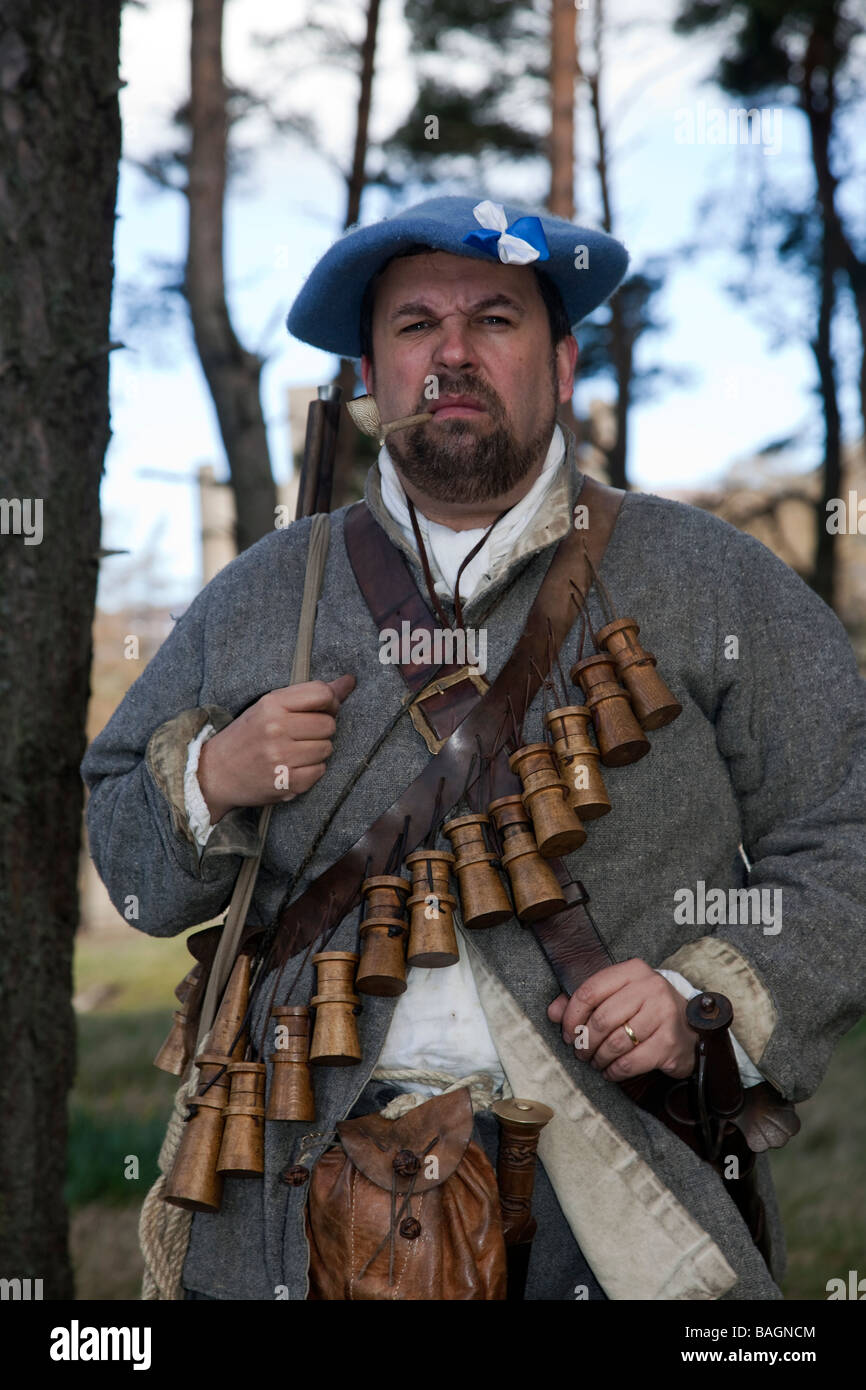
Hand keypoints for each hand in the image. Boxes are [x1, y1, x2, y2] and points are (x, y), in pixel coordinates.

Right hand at [197, 674, 355, 822]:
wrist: (215, 773)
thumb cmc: (247, 735)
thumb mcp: (270, 707)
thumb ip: (310, 694)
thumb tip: (350, 681)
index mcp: (272, 704)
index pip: (322, 693)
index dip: (330, 702)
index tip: (321, 710)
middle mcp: (276, 728)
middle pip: (329, 724)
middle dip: (322, 729)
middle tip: (303, 734)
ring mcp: (281, 757)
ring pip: (327, 748)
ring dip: (317, 751)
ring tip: (295, 751)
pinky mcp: (286, 783)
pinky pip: (320, 771)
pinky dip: (311, 770)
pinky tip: (293, 767)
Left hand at [546, 959, 696, 1081]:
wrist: (691, 1027)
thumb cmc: (646, 1010)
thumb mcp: (618, 996)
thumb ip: (584, 1001)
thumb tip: (552, 1012)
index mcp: (633, 970)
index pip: (590, 991)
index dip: (571, 1016)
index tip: (566, 1032)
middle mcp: (651, 987)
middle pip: (602, 1019)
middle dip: (585, 1041)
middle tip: (580, 1052)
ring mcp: (663, 1014)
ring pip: (615, 1042)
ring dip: (599, 1058)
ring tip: (595, 1061)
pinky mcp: (670, 1042)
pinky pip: (631, 1062)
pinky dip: (615, 1071)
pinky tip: (610, 1071)